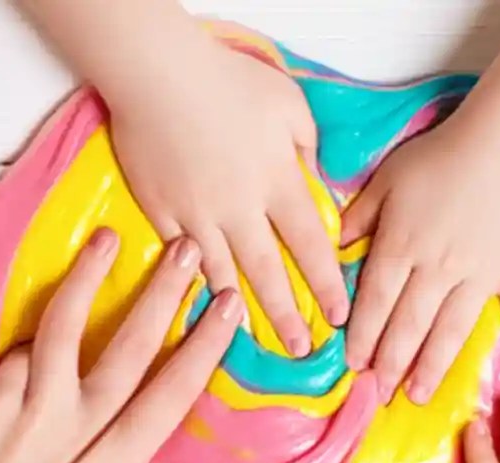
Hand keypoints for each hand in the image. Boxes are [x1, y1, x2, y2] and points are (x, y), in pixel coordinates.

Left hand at [0, 228, 242, 462]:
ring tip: (110, 239)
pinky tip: (46, 334)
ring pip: (68, 330)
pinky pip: (22, 356)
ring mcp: (28, 413)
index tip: (227, 310)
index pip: (169, 398)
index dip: (201, 349)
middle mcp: (75, 435)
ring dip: (92, 278)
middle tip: (188, 252)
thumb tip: (117, 434)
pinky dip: (36, 343)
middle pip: (131, 352)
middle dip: (164, 298)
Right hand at [106, 41, 347, 356]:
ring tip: (252, 341)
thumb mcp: (289, 106)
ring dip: (239, 312)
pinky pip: (179, 257)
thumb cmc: (227, 81)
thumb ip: (307, 148)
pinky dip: (191, 283)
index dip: (328, 284)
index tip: (342, 317)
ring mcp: (196, 214)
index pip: (311, 245)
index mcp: (277, 182)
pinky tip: (201, 304)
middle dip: (288, 316)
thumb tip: (314, 179)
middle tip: (302, 351)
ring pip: (222, 274)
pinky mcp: (160, 211)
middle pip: (268, 273)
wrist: (157, 74)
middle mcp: (240, 208)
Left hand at [339, 120, 499, 402]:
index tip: (353, 365)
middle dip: (389, 363)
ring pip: (451, 331)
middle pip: (408, 325)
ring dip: (433, 367)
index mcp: (401, 246)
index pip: (375, 301)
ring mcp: (481, 275)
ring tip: (417, 396)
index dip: (362, 336)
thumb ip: (360, 217)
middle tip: (378, 394)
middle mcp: (437, 269)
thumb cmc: (442, 154)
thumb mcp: (387, 179)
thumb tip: (335, 249)